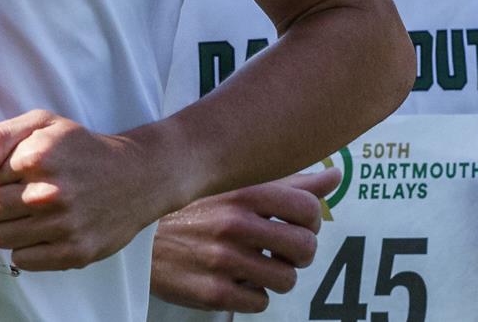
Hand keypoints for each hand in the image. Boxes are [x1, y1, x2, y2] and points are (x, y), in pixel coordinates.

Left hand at [0, 109, 168, 270]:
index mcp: (39, 155)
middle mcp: (50, 192)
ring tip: (35, 213)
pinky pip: (22, 260)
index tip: (17, 173)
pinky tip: (47, 231)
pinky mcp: (74, 252)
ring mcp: (63, 226)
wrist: (140, 176)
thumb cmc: (83, 149)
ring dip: (11, 226)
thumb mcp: (43, 124)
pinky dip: (28, 248)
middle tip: (21, 195)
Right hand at [150, 168, 340, 311]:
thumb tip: (336, 175)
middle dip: (300, 254)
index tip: (298, 226)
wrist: (140, 238)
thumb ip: (291, 184)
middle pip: (305, 248)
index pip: (309, 210)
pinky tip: (238, 282)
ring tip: (258, 266)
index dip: (312, 223)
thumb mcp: (239, 186)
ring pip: (286, 280)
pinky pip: (259, 304)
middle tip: (283, 251)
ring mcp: (222, 261)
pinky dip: (254, 296)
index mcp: (245, 194)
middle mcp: (235, 225)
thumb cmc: (198, 208)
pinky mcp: (211, 293)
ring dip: (277, 277)